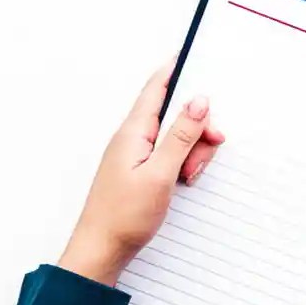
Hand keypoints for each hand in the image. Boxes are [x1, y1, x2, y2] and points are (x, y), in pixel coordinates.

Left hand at [57, 60, 224, 285]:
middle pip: (175, 115)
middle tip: (204, 152)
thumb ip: (181, 135)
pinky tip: (182, 180)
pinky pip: (169, 154)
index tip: (188, 53)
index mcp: (134, 132)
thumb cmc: (124, 217)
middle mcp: (133, 138)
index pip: (155, 89)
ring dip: (191, 151)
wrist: (101, 251)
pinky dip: (182, 163)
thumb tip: (198, 100)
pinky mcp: (141, 170)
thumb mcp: (162, 173)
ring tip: (187, 176)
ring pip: (176, 137)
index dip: (173, 69)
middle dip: (197, 128)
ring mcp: (136, 154)